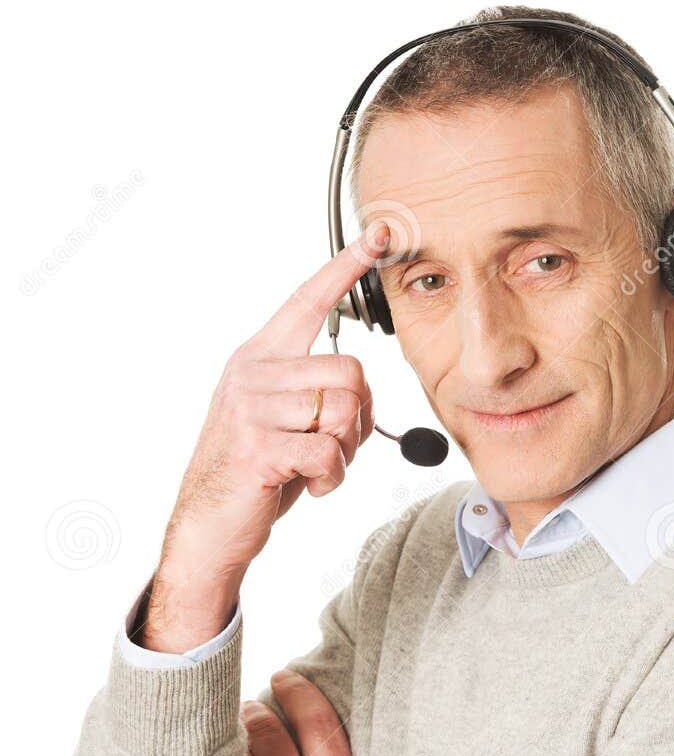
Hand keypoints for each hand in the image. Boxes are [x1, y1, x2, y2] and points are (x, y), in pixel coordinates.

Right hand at [142, 226, 390, 652]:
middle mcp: (253, 371)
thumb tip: (361, 389)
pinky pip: (329, 452)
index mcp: (261, 356)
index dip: (346, 268)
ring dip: (344, 453)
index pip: (309, 300)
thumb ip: (316, 392)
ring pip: (343, 412)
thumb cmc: (258, 471)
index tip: (381, 233)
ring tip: (315, 467)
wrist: (211, 522)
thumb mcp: (285, 419)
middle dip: (358, 418)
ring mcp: (251, 407)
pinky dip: (333, 478)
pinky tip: (311, 486)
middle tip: (334, 446)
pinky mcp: (257, 446)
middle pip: (350, 372)